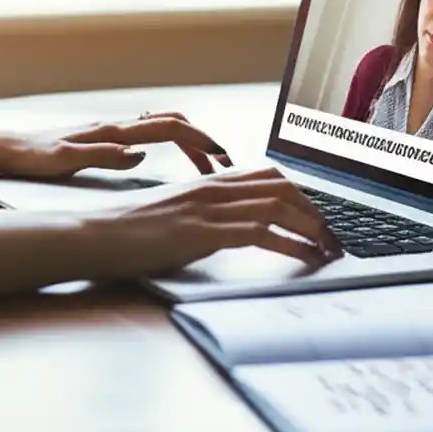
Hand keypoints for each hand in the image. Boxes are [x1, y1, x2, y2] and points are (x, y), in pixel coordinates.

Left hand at [2, 111, 234, 178]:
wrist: (7, 148)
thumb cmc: (33, 158)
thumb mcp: (66, 162)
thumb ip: (104, 156)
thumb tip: (141, 153)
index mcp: (113, 132)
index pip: (168, 129)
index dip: (199, 141)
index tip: (222, 158)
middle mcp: (117, 125)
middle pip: (173, 123)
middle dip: (202, 141)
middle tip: (224, 166)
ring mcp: (112, 129)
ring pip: (163, 126)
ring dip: (188, 141)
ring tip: (205, 165)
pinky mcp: (105, 136)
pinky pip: (149, 132)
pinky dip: (171, 141)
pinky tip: (170, 156)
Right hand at [84, 167, 344, 277]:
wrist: (96, 236)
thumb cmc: (131, 233)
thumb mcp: (176, 216)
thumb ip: (206, 216)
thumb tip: (236, 228)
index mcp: (207, 182)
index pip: (268, 174)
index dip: (303, 190)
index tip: (324, 212)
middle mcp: (212, 188)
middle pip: (281, 185)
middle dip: (316, 208)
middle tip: (336, 233)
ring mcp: (208, 208)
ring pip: (277, 205)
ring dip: (312, 227)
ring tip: (331, 247)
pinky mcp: (202, 231)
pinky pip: (258, 232)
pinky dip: (290, 244)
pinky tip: (306, 257)